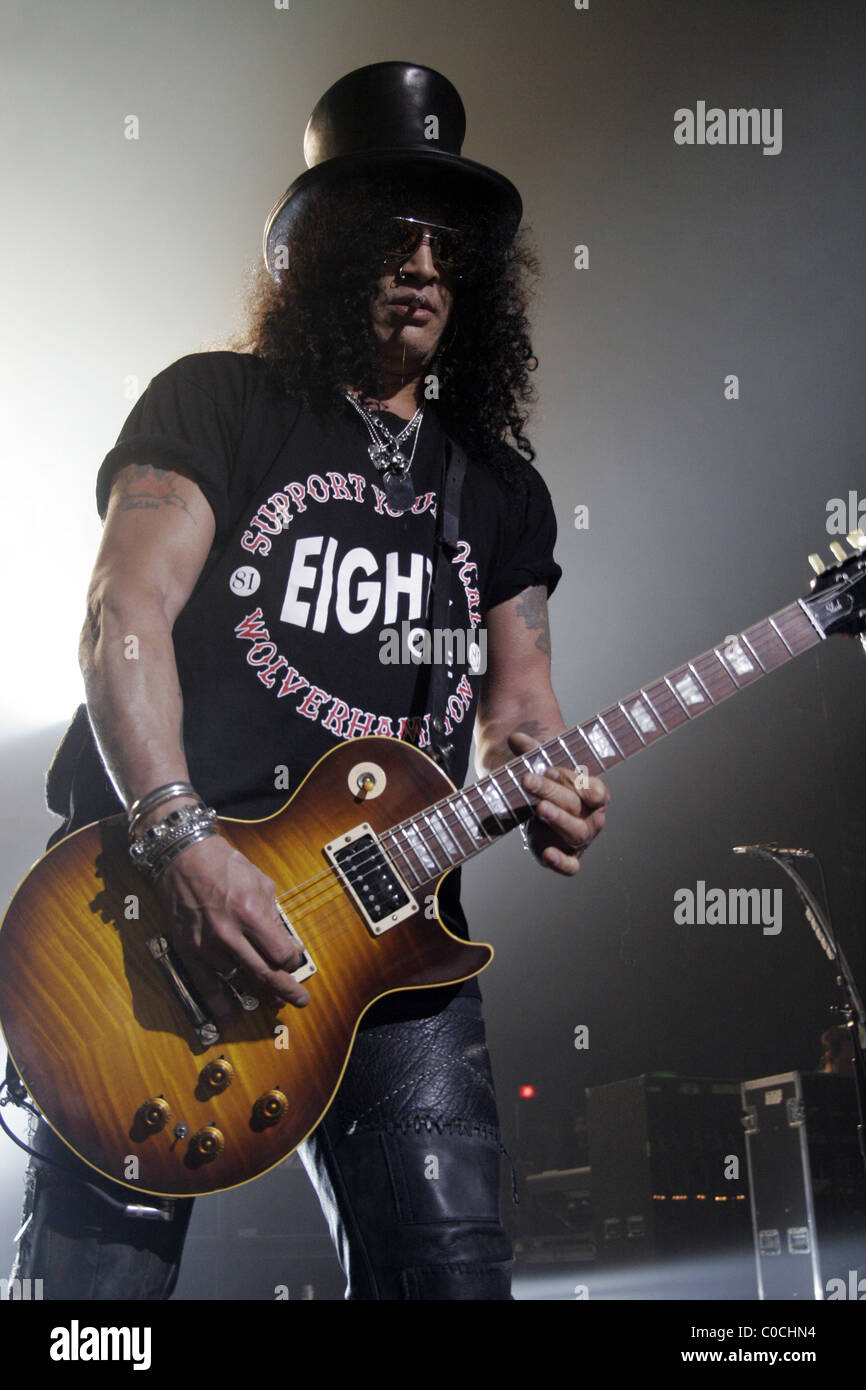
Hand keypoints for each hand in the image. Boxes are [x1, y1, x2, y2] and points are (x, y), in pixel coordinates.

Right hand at [154, 834, 308, 1020]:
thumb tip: (288, 945)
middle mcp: (229, 934)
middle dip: (286, 991)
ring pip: (240, 982)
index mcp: (250, 913)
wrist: (183, 858)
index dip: (293, 961)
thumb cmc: (225, 865)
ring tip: (273, 1000)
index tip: (294, 960)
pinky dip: (221, 1005)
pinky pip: (207, 987)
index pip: (281, 954)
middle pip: (265, 975)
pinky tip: (232, 1016)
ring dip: (260, 994)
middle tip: (299, 1000)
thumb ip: (274, 917)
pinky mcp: (190, 951)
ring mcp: (208, 946)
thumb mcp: (261, 884)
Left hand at [508, 730, 609, 875]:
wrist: (544, 811)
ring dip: (558, 820)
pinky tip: (547, 854)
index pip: (595, 790)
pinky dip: (561, 862)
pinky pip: (571, 866)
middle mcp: (593, 818)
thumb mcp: (543, 766)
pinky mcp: (568, 857)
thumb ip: (532, 752)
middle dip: (552, 792)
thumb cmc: (552, 786)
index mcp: (595, 794)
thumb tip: (515, 738)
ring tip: (539, 808)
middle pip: (577, 806)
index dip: (576, 781)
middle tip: (528, 780)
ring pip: (577, 833)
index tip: (550, 769)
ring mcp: (581, 839)